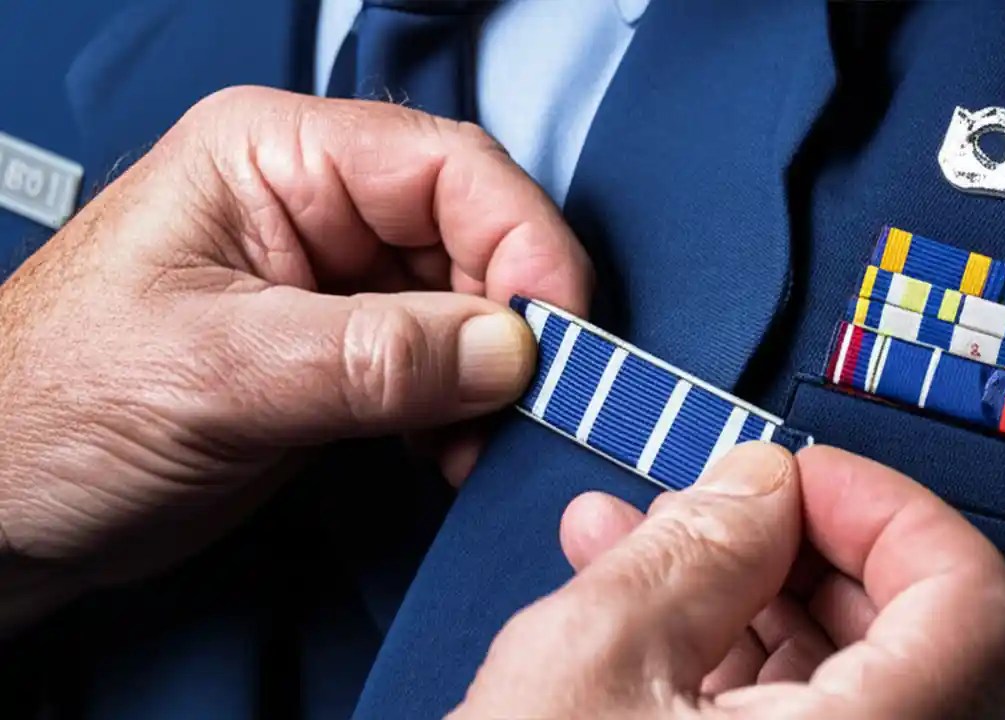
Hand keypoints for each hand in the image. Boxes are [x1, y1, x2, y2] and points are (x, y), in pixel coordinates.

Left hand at [0, 87, 590, 629]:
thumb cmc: (47, 407)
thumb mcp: (216, 372)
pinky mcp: (342, 351)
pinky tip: (448, 450)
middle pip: (474, 233)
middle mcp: (314, 206)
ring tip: (478, 440)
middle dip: (515, 320)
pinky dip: (464, 409)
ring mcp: (333, 282)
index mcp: (273, 156)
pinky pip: (441, 363)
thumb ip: (369, 356)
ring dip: (495, 375)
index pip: (448, 167)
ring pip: (470, 305)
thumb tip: (507, 348)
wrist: (1, 508)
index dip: (523, 240)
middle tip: (531, 401)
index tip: (559, 328)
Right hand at [451, 443, 1004, 718]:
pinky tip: (641, 620)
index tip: (801, 479)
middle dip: (801, 549)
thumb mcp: (590, 666)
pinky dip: (728, 669)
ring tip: (643, 546)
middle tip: (716, 510)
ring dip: (749, 599)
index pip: (972, 602)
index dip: (889, 509)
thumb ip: (694, 550)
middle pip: (913, 640)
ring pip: (845, 689)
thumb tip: (758, 485)